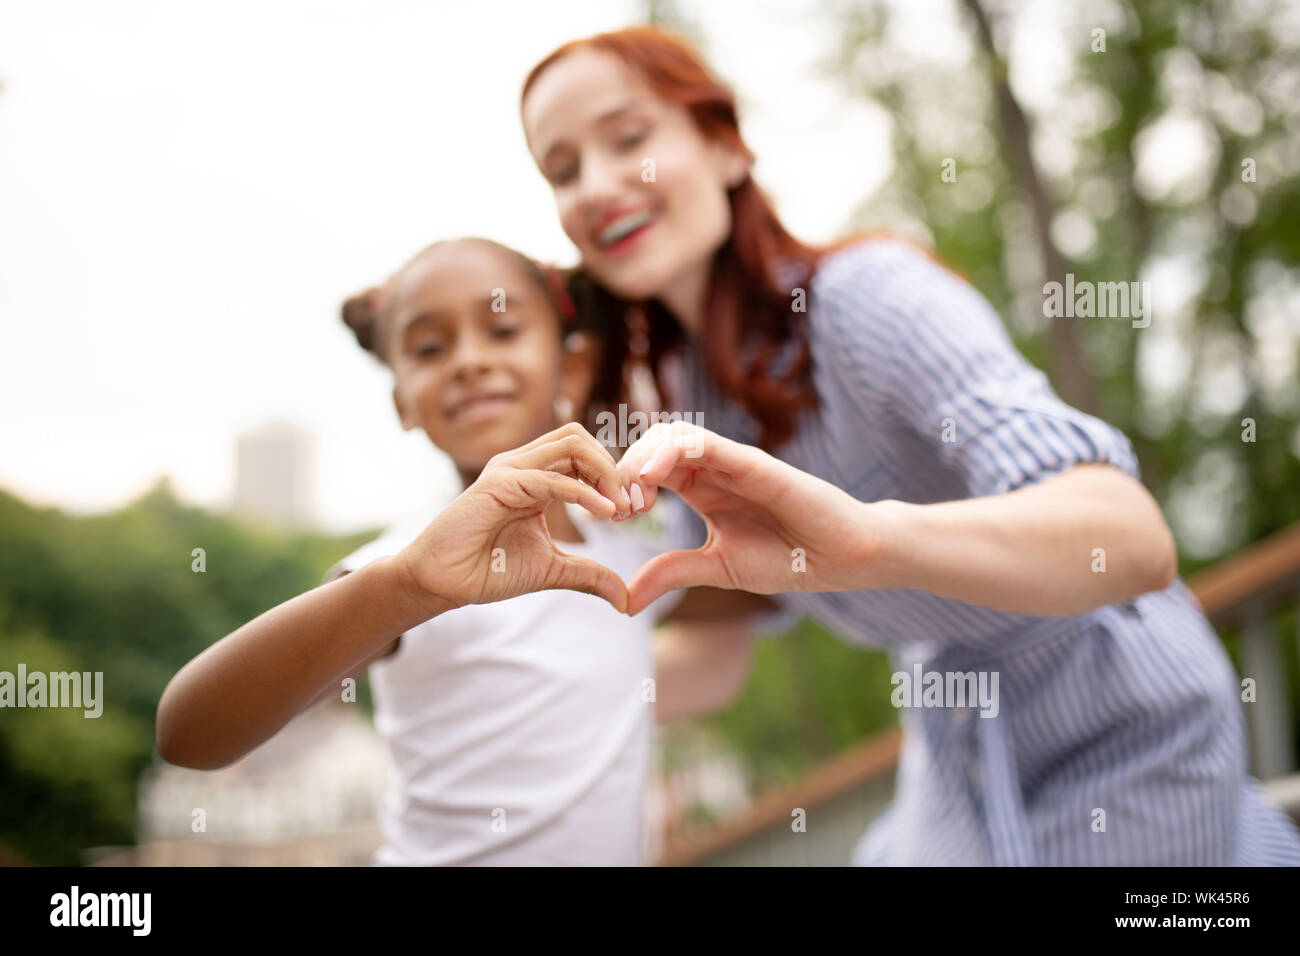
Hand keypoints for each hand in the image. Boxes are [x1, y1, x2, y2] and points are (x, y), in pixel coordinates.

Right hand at [396, 423, 633, 613]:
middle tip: (631, 505)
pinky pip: (551, 477)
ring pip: (571, 443)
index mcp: (537, 476)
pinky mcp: (499, 482)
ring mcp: (511, 468)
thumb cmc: (489, 569)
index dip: (614, 477)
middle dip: (613, 468)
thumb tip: (626, 599)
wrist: (444, 581)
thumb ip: (589, 574)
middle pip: (581, 438)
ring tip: (619, 508)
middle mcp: (524, 464)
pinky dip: (584, 492)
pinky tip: (604, 514)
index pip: (585, 454)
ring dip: (604, 472)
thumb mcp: (553, 569)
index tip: (634, 511)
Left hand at [616, 421, 893, 614]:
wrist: (841, 558)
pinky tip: (651, 477)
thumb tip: (624, 600)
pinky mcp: (753, 462)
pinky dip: (670, 452)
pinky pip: (705, 443)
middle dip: (624, 470)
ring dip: (641, 458)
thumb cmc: (789, 558)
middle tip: (618, 509)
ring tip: (632, 496)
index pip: (647, 468)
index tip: (614, 519)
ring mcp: (732, 461)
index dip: (622, 486)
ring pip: (673, 434)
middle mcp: (712, 468)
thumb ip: (671, 572)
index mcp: (701, 488)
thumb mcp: (717, 568)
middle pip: (651, 444)